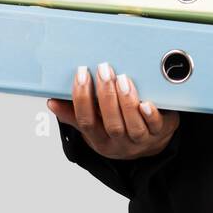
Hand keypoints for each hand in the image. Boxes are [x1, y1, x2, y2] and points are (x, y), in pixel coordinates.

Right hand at [47, 62, 179, 160]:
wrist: (150, 143)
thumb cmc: (119, 129)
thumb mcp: (96, 126)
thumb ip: (75, 114)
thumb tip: (53, 101)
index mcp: (100, 141)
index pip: (86, 122)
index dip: (82, 98)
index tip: (82, 74)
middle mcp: (120, 143)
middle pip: (111, 123)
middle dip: (106, 95)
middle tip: (103, 70)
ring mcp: (140, 140)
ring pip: (133, 125)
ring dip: (126, 101)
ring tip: (122, 78)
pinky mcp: (160, 133)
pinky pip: (155, 127)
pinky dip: (150, 115)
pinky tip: (146, 103)